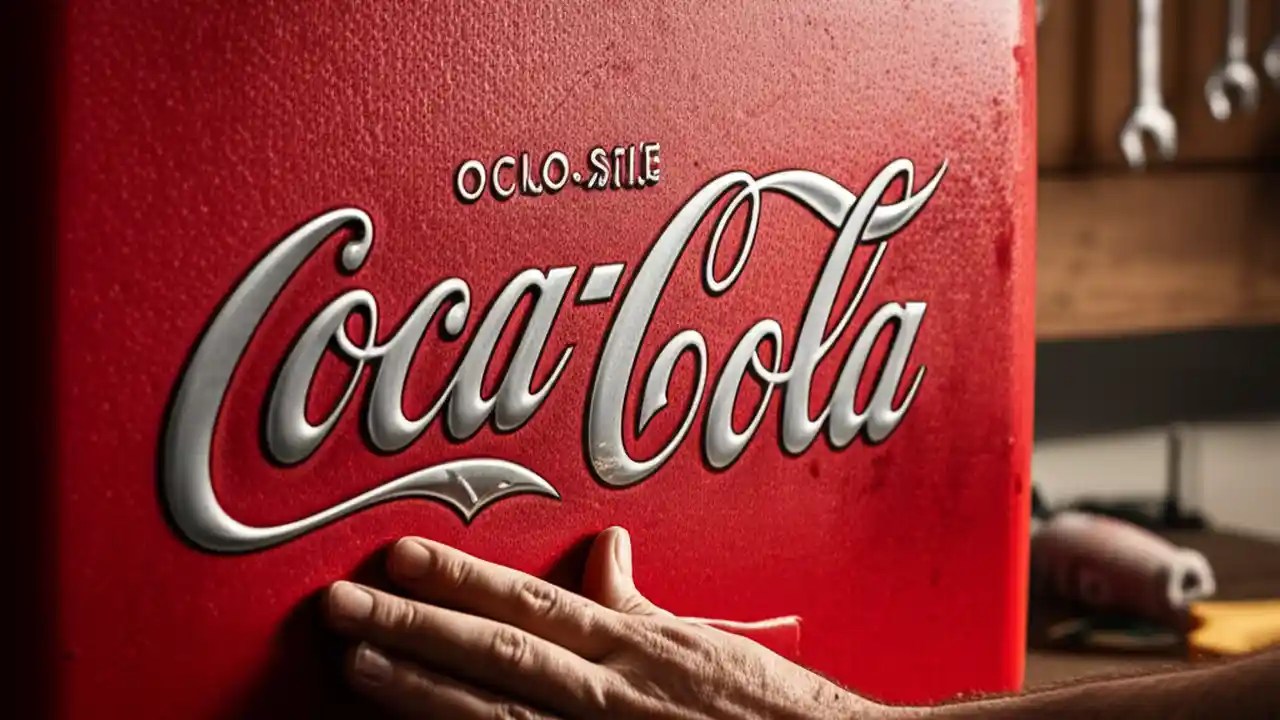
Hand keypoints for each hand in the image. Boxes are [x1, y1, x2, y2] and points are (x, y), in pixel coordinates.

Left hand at [323, 527, 904, 718]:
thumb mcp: (705, 641)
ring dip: (421, 692)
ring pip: (496, 717)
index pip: (530, 602)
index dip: (459, 579)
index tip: (398, 557)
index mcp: (637, 650)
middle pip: (495, 655)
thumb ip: (639, 602)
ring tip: (357, 666)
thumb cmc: (773, 713)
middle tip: (339, 607)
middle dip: (413, 629)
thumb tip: (602, 550)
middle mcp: (613, 698)